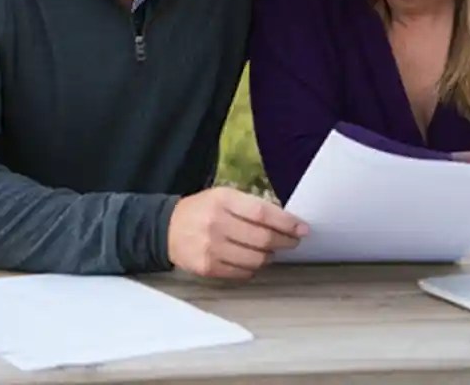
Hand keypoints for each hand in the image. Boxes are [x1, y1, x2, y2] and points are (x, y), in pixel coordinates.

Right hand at [167, 187, 308, 278]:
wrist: (167, 229)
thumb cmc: (203, 210)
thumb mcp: (224, 196)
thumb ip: (252, 207)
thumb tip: (286, 222)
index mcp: (223, 200)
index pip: (262, 213)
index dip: (287, 223)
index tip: (302, 228)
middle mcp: (216, 224)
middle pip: (262, 239)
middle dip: (285, 242)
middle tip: (292, 242)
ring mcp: (211, 248)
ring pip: (256, 259)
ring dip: (270, 257)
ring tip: (270, 251)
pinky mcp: (207, 268)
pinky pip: (242, 273)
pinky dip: (253, 268)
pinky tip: (252, 260)